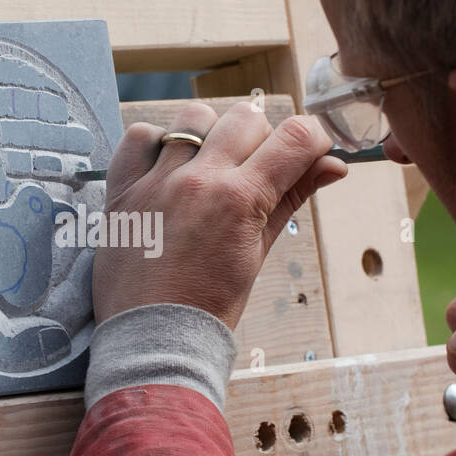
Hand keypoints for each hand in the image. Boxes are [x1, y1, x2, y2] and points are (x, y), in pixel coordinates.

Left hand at [93, 101, 346, 329]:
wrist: (152, 339)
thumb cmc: (208, 305)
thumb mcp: (259, 252)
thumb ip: (291, 200)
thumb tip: (333, 167)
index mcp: (241, 201)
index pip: (296, 137)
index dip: (314, 138)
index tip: (310, 150)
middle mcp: (199, 181)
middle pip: (248, 118)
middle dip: (262, 138)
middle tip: (255, 171)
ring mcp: (156, 182)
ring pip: (194, 116)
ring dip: (210, 133)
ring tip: (208, 167)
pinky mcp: (122, 188)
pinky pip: (139, 135)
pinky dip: (156, 143)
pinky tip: (166, 169)